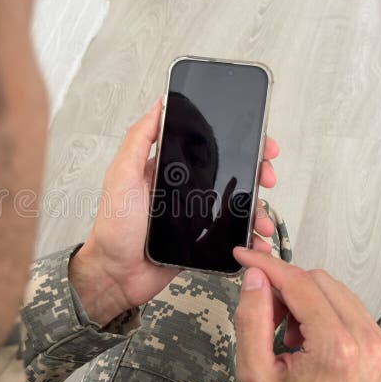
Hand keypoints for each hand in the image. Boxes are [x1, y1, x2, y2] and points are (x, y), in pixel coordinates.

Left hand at [68, 99, 280, 325]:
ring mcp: (193, 214)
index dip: (234, 141)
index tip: (257, 141)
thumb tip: (158, 106)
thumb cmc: (113, 228)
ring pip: (235, 204)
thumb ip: (139, 140)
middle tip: (267, 176)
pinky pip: (230, 234)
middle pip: (229, 173)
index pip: (206, 146)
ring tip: (262, 219)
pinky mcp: (199, 240)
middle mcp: (182, 189)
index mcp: (166, 169)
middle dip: (255, 172)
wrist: (116, 276)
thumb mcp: (121, 175)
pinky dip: (247, 237)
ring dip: (256, 209)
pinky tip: (256, 240)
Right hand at [232, 248, 380, 381]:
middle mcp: (366, 341)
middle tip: (267, 313)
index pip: (299, 283)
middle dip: (286, 287)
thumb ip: (251, 319)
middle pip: (318, 280)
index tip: (246, 255)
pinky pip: (352, 308)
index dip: (268, 265)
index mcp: (335, 348)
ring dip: (306, 299)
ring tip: (290, 334)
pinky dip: (325, 312)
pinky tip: (311, 340)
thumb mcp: (255, 373)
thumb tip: (255, 277)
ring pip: (336, 290)